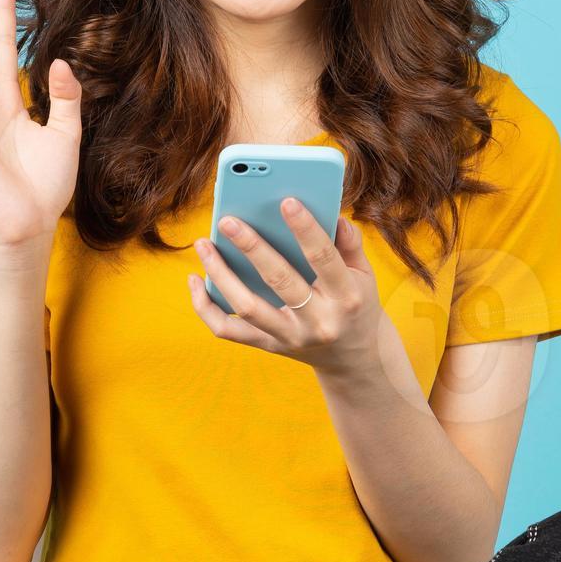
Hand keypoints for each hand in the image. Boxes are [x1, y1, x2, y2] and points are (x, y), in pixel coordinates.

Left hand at [188, 198, 384, 377]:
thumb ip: (350, 244)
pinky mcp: (269, 346)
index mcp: (346, 297)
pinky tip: (194, 280)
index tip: (286, 201)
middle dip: (252, 248)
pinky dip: (206, 307)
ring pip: (247, 306)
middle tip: (228, 220)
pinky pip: (228, 330)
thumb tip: (332, 213)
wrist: (352, 359)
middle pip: (279, 281)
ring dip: (220, 275)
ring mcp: (290, 337)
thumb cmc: (356, 306)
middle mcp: (318, 321)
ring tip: (204, 244)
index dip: (305, 229)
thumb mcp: (366, 276)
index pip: (323, 258)